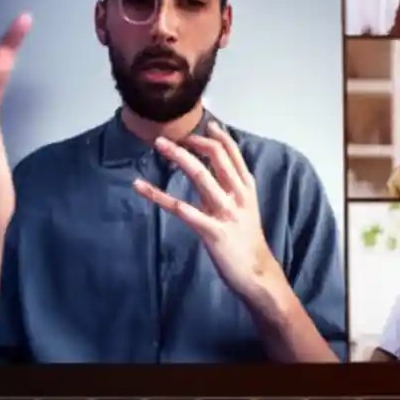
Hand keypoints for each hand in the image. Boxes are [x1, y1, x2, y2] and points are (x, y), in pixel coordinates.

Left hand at [132, 121, 284, 305]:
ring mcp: (225, 212)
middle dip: (193, 141)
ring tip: (159, 144)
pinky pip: (182, 209)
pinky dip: (159, 195)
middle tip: (170, 135)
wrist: (258, 274)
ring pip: (200, 176)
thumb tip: (211, 171)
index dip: (217, 136)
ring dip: (178, 157)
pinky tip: (141, 187)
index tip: (203, 125)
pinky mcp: (211, 231)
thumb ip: (230, 189)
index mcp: (246, 188)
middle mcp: (237, 195)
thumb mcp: (245, 208)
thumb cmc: (247, 241)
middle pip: (216, 157)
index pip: (233, 153)